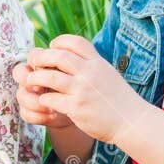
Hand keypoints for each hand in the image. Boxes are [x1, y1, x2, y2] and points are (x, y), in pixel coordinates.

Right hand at [12, 60, 75, 128]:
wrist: (83, 108)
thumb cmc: (81, 86)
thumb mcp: (79, 74)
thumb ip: (73, 64)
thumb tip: (71, 61)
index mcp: (44, 63)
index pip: (33, 55)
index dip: (38, 61)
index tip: (53, 69)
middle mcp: (33, 76)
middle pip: (19, 72)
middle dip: (29, 80)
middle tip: (41, 89)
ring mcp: (29, 93)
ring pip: (21, 95)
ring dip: (35, 102)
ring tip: (52, 108)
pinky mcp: (30, 110)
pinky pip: (25, 113)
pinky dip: (38, 116)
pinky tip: (51, 117)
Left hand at [24, 34, 148, 147]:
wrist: (131, 121)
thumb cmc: (118, 99)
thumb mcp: (108, 74)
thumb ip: (91, 65)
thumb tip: (69, 55)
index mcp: (98, 63)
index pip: (75, 42)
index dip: (59, 42)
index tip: (51, 48)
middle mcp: (90, 73)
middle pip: (58, 56)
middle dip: (41, 57)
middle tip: (33, 63)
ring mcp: (82, 91)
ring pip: (50, 77)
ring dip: (36, 78)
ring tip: (31, 81)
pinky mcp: (76, 108)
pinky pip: (51, 99)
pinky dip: (43, 98)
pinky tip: (44, 100)